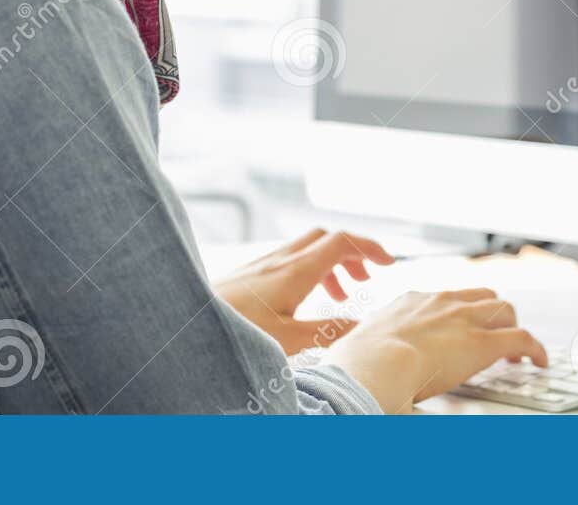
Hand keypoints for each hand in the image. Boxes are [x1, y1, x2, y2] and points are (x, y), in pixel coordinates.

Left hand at [215, 228, 394, 354]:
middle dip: (353, 253)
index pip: (343, 241)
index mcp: (297, 270)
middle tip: (366, 279)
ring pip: (308, 248)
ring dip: (331, 263)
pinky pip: (290, 259)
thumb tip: (362, 326)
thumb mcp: (288, 339)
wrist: (188, 322)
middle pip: (327, 238)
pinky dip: (310, 270)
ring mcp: (264, 263)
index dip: (370, 247)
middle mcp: (281, 259)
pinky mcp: (250, 273)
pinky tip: (304, 298)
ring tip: (340, 296)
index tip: (389, 263)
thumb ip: (327, 331)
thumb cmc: (236, 332)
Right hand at [323, 288, 547, 413]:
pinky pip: (522, 338)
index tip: (458, 327)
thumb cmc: (358, 364)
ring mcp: (464, 319)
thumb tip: (348, 368)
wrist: (375, 364)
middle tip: (496, 334)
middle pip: (480, 296)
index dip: (457, 313)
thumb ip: (362, 354)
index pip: (444, 299)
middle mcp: (441, 303)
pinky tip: (538, 360)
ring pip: (504, 310)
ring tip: (517, 349)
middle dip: (491, 313)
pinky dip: (535, 348)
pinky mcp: (484, 342)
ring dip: (512, 326)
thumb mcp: (357, 349)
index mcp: (410, 303)